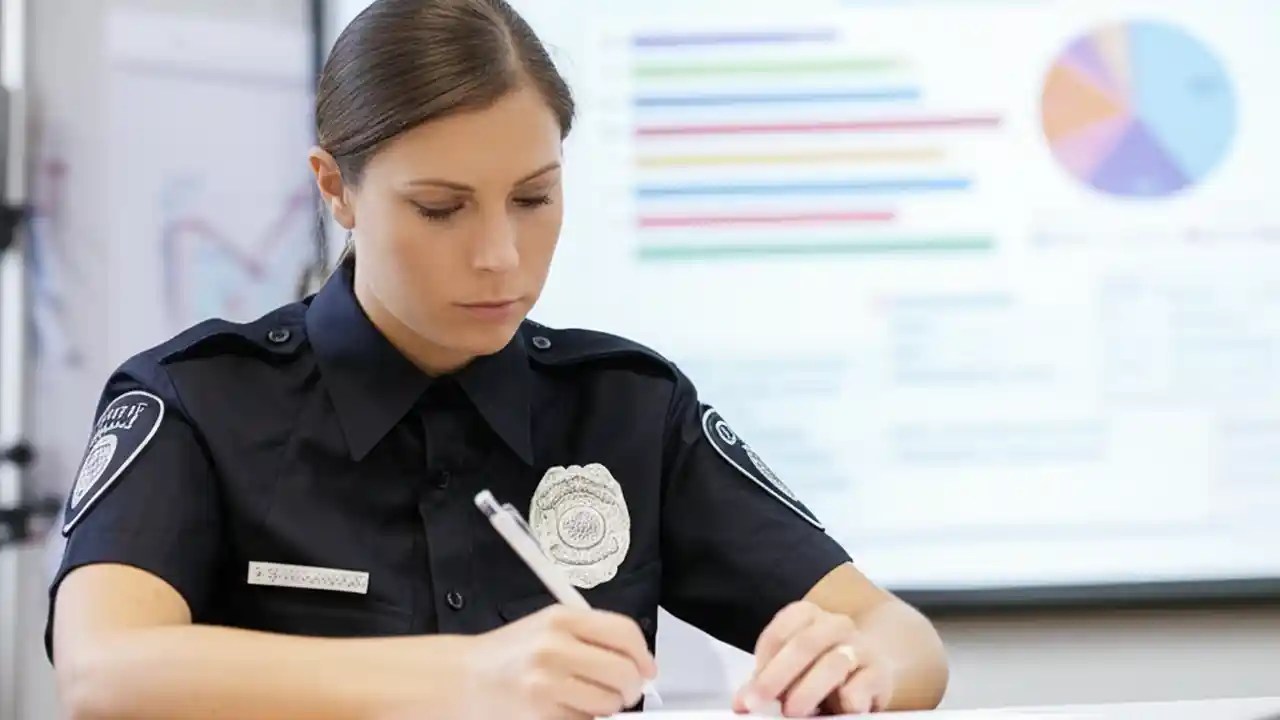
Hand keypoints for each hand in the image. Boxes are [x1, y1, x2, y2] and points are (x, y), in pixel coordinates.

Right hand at [459, 605, 656, 719]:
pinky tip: (565, 710)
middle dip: (630, 688)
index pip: (624, 632)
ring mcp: (546, 682)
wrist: (461, 678)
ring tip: (585, 700)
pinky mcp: (540, 713)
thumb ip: (591, 636)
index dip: (644, 655)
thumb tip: (638, 661)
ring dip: (606, 708)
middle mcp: (555, 646)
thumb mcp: (548, 627)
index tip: (647, 670)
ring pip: (608, 703)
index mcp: (562, 618)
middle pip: (624, 671)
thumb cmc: (507, 655)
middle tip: (623, 693)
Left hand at [734, 601, 894, 716]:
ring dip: (808, 690)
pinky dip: (844, 702)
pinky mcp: (879, 676)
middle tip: (756, 702)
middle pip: (804, 644)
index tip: (749, 689)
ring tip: (791, 711)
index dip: (763, 660)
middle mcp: (836, 625)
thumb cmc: (824, 668)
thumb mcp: (795, 668)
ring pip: (833, 663)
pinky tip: (834, 711)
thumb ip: (768, 679)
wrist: (876, 666)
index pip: (781, 629)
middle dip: (776, 676)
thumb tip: (742, 702)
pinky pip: (859, 688)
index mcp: (809, 616)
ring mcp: (861, 648)